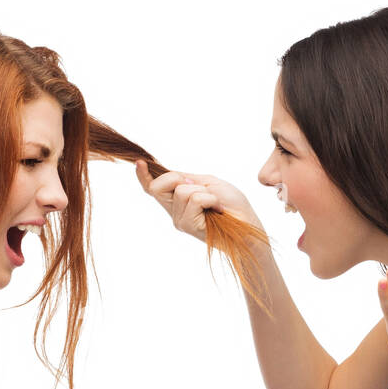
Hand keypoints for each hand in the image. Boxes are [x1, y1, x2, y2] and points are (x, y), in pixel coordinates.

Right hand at [134, 160, 263, 243]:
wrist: (248, 223)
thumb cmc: (232, 204)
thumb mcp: (208, 183)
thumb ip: (187, 179)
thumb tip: (173, 177)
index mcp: (177, 201)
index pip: (153, 189)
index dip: (143, 176)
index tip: (139, 162)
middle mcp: (174, 212)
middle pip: (157, 186)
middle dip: (176, 178)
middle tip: (200, 187)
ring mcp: (179, 221)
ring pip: (181, 191)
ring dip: (203, 191)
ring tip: (215, 203)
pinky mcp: (188, 226)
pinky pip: (194, 199)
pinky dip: (210, 198)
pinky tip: (217, 209)